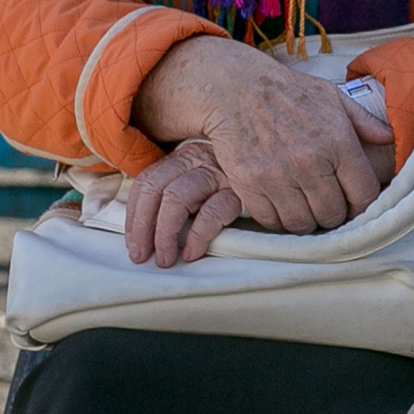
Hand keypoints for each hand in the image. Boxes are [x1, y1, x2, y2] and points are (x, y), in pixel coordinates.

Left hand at [124, 140, 241, 266]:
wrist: (280, 174)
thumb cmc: (236, 183)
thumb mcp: (203, 178)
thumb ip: (178, 188)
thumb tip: (144, 227)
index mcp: (185, 155)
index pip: (147, 181)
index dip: (134, 216)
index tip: (134, 244)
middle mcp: (199, 157)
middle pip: (156, 189)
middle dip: (142, 227)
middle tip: (142, 256)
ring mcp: (220, 171)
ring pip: (176, 198)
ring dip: (165, 234)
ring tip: (167, 258)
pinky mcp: (242, 188)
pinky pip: (212, 211)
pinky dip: (197, 236)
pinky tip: (193, 252)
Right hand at [132, 35, 393, 236]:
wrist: (237, 88)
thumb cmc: (289, 92)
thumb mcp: (333, 97)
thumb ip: (364, 121)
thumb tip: (390, 138)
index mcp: (337, 141)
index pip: (363, 193)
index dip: (363, 207)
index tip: (356, 205)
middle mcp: (310, 161)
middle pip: (333, 214)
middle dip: (334, 215)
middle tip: (328, 207)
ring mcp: (277, 175)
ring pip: (302, 223)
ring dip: (307, 222)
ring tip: (306, 208)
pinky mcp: (249, 184)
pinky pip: (271, 220)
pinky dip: (278, 220)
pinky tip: (281, 206)